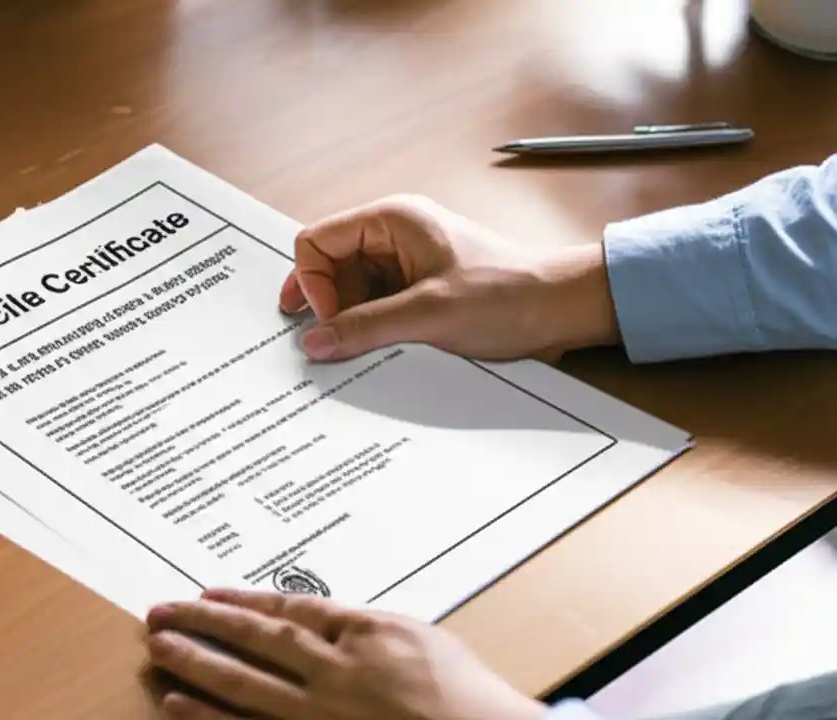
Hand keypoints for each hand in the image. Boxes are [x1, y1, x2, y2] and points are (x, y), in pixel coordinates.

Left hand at [145, 588, 544, 719]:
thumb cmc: (467, 697)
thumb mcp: (421, 638)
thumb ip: (364, 625)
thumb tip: (317, 615)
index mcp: (363, 635)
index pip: (288, 610)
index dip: (242, 600)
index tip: (206, 591)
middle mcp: (335, 673)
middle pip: (255, 640)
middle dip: (203, 622)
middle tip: (158, 611)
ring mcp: (320, 716)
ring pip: (243, 686)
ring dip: (195, 664)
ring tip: (157, 649)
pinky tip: (178, 707)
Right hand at [281, 195, 619, 362]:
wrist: (563, 309)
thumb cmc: (509, 294)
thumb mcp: (429, 315)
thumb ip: (365, 327)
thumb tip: (313, 341)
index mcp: (392, 220)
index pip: (317, 241)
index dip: (312, 282)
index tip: (327, 321)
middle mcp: (393, 236)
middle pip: (330, 267)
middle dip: (325, 305)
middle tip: (325, 344)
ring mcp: (405, 264)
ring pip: (350, 292)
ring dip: (348, 322)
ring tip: (356, 351)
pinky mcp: (418, 290)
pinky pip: (375, 307)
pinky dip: (368, 330)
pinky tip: (374, 352)